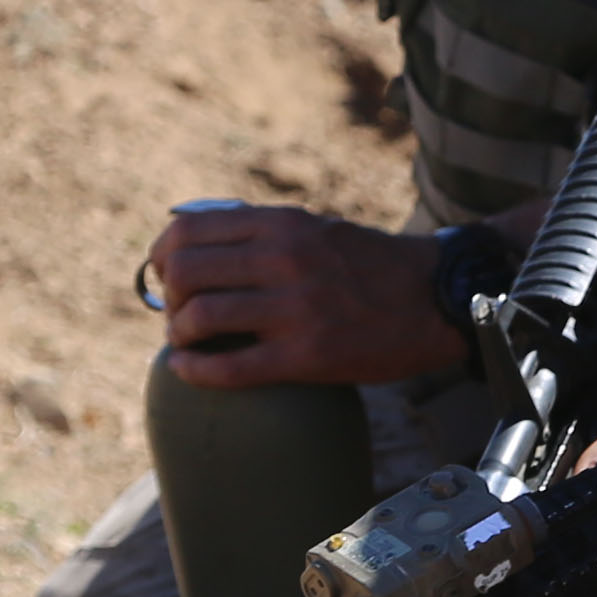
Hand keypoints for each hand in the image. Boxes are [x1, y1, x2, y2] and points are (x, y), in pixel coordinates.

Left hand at [144, 204, 469, 391]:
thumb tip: (193, 242)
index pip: (187, 231)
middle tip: (179, 314)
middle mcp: (284, 259)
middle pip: (183, 273)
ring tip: (188, 343)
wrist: (435, 300)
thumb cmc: (367, 266)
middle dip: (169, 299)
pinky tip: (188, 372)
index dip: (161, 257)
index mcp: (281, 224)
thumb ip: (261, 232)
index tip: (164, 276)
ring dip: (179, 336)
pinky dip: (194, 372)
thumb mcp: (313, 227)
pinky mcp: (307, 356)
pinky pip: (228, 368)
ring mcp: (295, 308)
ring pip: (198, 319)